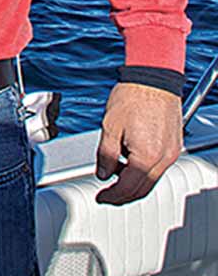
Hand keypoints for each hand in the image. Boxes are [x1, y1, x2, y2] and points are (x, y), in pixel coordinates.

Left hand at [95, 82, 182, 205]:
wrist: (153, 78)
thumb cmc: (133, 96)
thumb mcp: (110, 128)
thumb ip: (105, 155)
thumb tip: (102, 173)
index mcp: (146, 156)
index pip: (128, 188)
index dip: (112, 196)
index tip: (101, 197)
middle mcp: (164, 158)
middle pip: (143, 188)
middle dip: (123, 194)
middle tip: (107, 193)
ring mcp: (172, 152)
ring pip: (152, 179)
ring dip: (133, 181)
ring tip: (114, 169)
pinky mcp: (174, 145)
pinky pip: (159, 166)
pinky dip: (143, 169)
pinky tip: (129, 158)